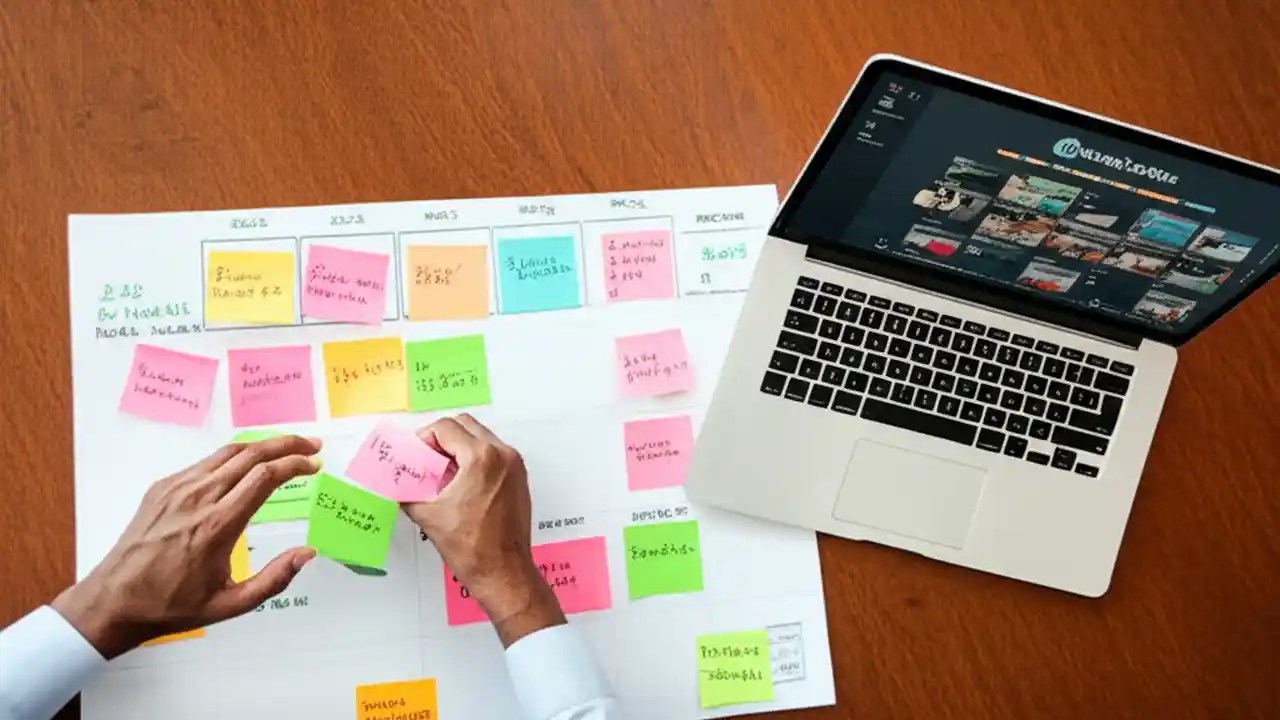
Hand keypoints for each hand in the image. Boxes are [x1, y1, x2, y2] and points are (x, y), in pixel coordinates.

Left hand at [51, 435, 322, 657]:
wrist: (114, 600)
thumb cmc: (174, 605)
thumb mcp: (231, 605)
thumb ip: (275, 579)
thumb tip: (309, 552)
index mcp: (218, 525)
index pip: (265, 477)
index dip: (295, 464)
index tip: (315, 464)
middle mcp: (198, 498)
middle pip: (250, 454)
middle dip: (286, 445)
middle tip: (311, 445)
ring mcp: (177, 488)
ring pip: (227, 452)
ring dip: (261, 446)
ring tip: (284, 449)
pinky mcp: (162, 487)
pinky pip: (205, 463)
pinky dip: (233, 458)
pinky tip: (244, 467)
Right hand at [404, 414, 563, 646]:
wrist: (503, 571)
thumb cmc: (472, 547)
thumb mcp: (428, 514)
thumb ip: (407, 490)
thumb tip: (394, 481)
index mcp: (481, 458)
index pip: (446, 428)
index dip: (424, 438)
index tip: (416, 454)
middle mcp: (503, 455)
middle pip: (466, 426)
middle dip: (442, 438)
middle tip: (426, 459)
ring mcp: (515, 466)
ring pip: (481, 438)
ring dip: (459, 448)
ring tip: (442, 473)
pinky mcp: (519, 478)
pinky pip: (494, 454)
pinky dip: (475, 459)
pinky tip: (460, 483)